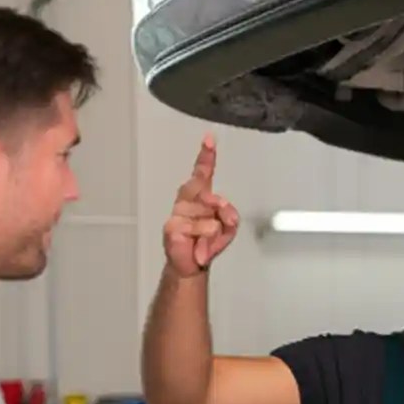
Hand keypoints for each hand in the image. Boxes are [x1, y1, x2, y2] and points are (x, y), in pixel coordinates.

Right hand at [163, 133, 239, 276]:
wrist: (192, 265)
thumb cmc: (206, 242)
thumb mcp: (228, 229)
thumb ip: (231, 216)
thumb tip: (223, 211)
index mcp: (199, 195)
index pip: (202, 172)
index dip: (206, 156)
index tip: (209, 139)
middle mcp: (187, 200)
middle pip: (210, 195)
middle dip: (219, 211)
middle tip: (217, 225)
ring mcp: (178, 213)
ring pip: (210, 217)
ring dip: (213, 233)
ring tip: (204, 241)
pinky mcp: (172, 227)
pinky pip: (201, 228)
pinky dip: (206, 240)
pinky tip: (198, 245)